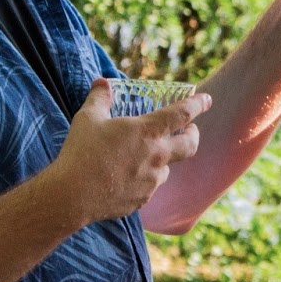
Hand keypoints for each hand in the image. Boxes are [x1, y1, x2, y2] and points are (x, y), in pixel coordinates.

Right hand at [50, 79, 212, 225]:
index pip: (182, 114)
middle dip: (193, 135)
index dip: (198, 104)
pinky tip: (125, 177)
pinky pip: (149, 186)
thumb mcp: (87, 118)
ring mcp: (152, 180)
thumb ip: (99, 98)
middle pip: (190, 145)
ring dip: (161, 159)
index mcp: (147, 132)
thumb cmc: (80, 153)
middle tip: (190, 130)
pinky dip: (144, 178)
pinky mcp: (143, 199)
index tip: (207, 99)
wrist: (73, 196)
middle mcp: (157, 156)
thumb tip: (102, 82)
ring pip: (167, 167)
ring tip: (141, 156)